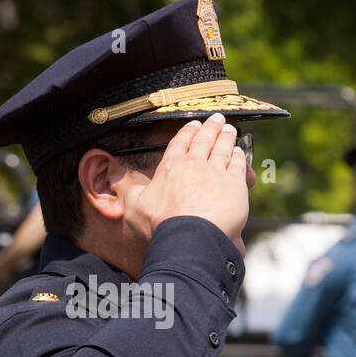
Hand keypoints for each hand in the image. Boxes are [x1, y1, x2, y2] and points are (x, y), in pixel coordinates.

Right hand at [124, 113, 248, 245]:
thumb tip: (116, 173)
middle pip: (204, 140)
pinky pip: (238, 165)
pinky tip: (239, 153)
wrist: (188, 238)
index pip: (180, 143)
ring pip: (223, 148)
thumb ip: (129, 189)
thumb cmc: (160, 225)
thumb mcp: (134, 207)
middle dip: (211, 127)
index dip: (188, 132)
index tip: (194, 125)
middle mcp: (194, 164)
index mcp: (170, 167)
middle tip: (217, 118)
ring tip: (230, 129)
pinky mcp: (235, 184)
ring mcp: (216, 172)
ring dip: (226, 137)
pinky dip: (238, 156)